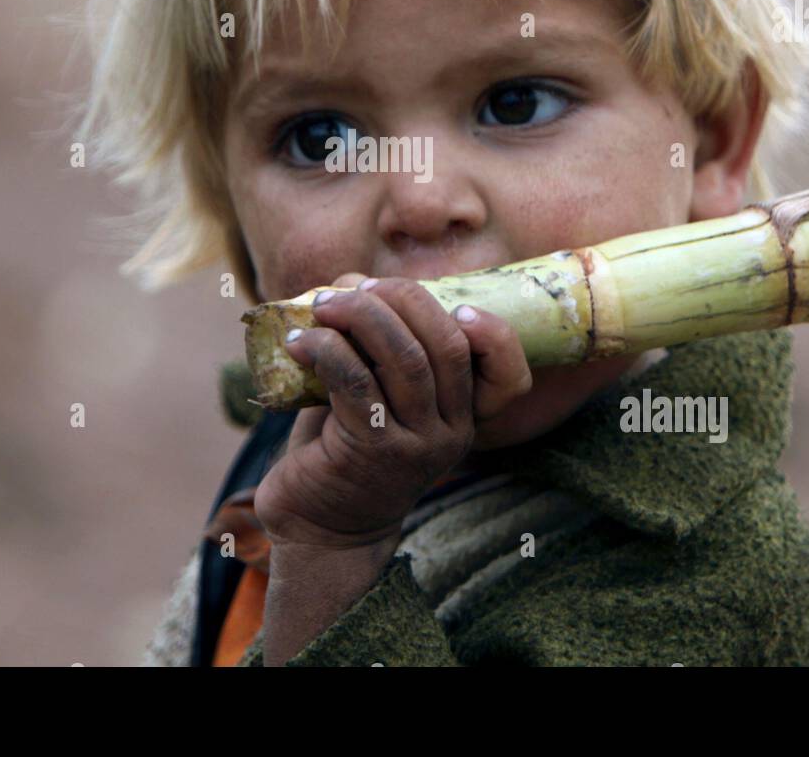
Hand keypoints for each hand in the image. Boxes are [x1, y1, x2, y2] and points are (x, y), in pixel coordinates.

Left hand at [252, 274, 532, 551]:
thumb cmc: (340, 449)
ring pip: (404, 358)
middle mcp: (450, 434)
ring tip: (323, 305)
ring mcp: (415, 446)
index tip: (457, 304)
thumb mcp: (373, 395)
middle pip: (446, 346)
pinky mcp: (372, 452)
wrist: (314, 527)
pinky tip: (300, 342)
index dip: (493, 333)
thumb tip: (351, 281)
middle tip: (357, 286)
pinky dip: (327, 348)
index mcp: (462, 419)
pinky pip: (356, 382)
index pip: (509, 375)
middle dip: (403, 300)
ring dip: (360, 317)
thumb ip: (376, 345)